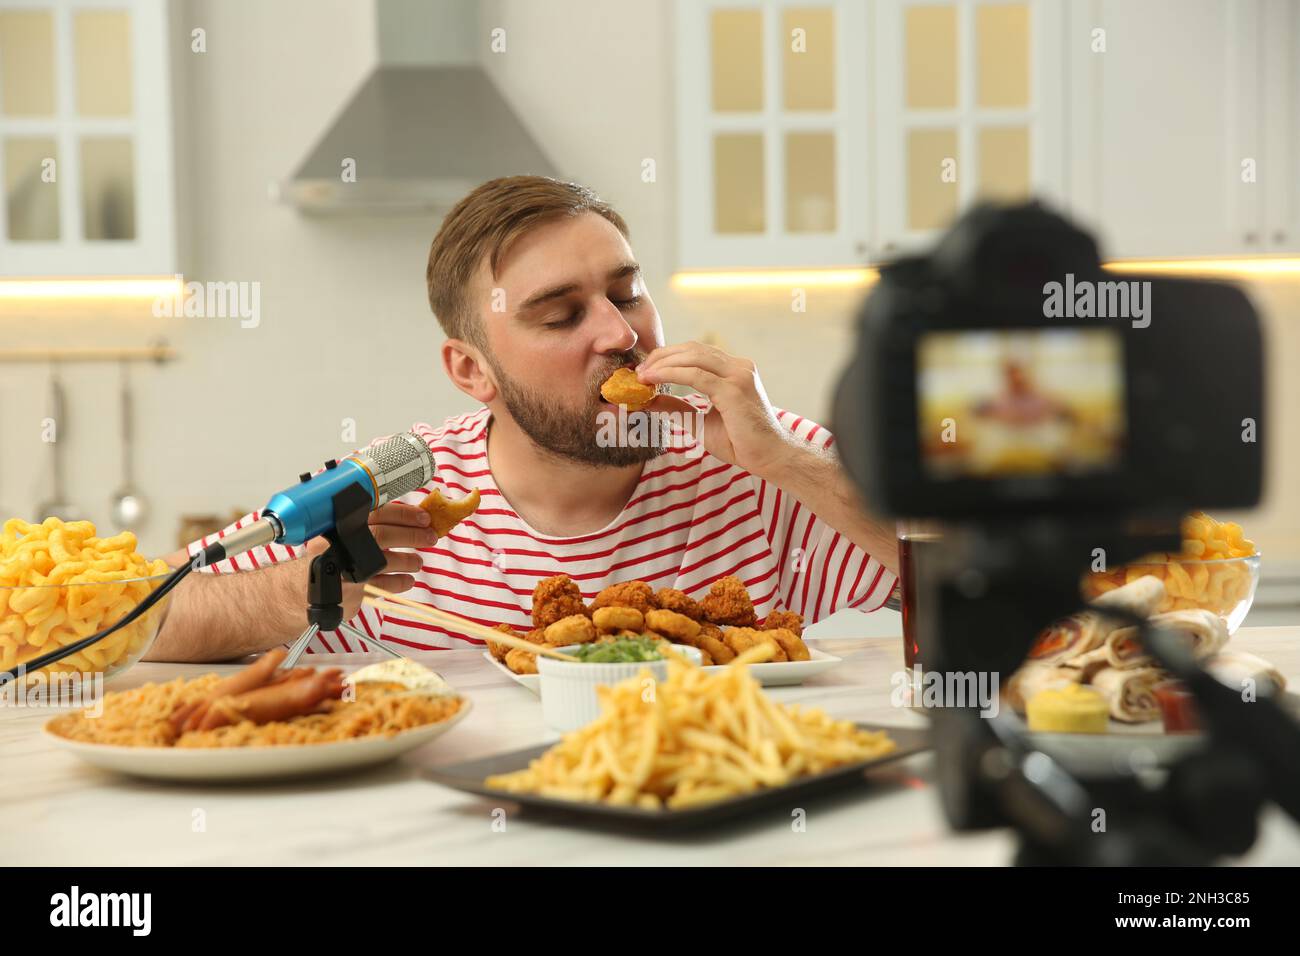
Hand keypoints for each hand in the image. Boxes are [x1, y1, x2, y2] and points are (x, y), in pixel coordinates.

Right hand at [304, 501, 433, 620]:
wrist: (299, 589)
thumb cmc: (327, 560)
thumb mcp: (342, 535)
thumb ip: (370, 526)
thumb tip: (411, 519)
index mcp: (340, 525)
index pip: (376, 513)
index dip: (403, 514)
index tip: (424, 517)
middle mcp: (341, 544)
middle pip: (381, 535)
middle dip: (411, 535)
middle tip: (430, 537)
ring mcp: (344, 568)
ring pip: (383, 561)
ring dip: (407, 561)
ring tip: (417, 562)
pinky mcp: (348, 590)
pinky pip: (381, 586)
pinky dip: (398, 583)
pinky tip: (407, 580)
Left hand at [636, 342, 803, 480]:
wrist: (771, 458)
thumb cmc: (741, 443)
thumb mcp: (701, 422)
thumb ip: (679, 408)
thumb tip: (651, 401)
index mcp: (734, 370)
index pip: (697, 352)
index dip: (669, 357)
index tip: (646, 370)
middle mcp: (739, 366)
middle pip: (692, 349)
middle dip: (662, 356)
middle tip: (639, 371)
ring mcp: (738, 375)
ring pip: (693, 357)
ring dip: (663, 364)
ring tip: (643, 375)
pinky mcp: (733, 389)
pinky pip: (696, 375)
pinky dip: (671, 374)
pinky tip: (654, 380)